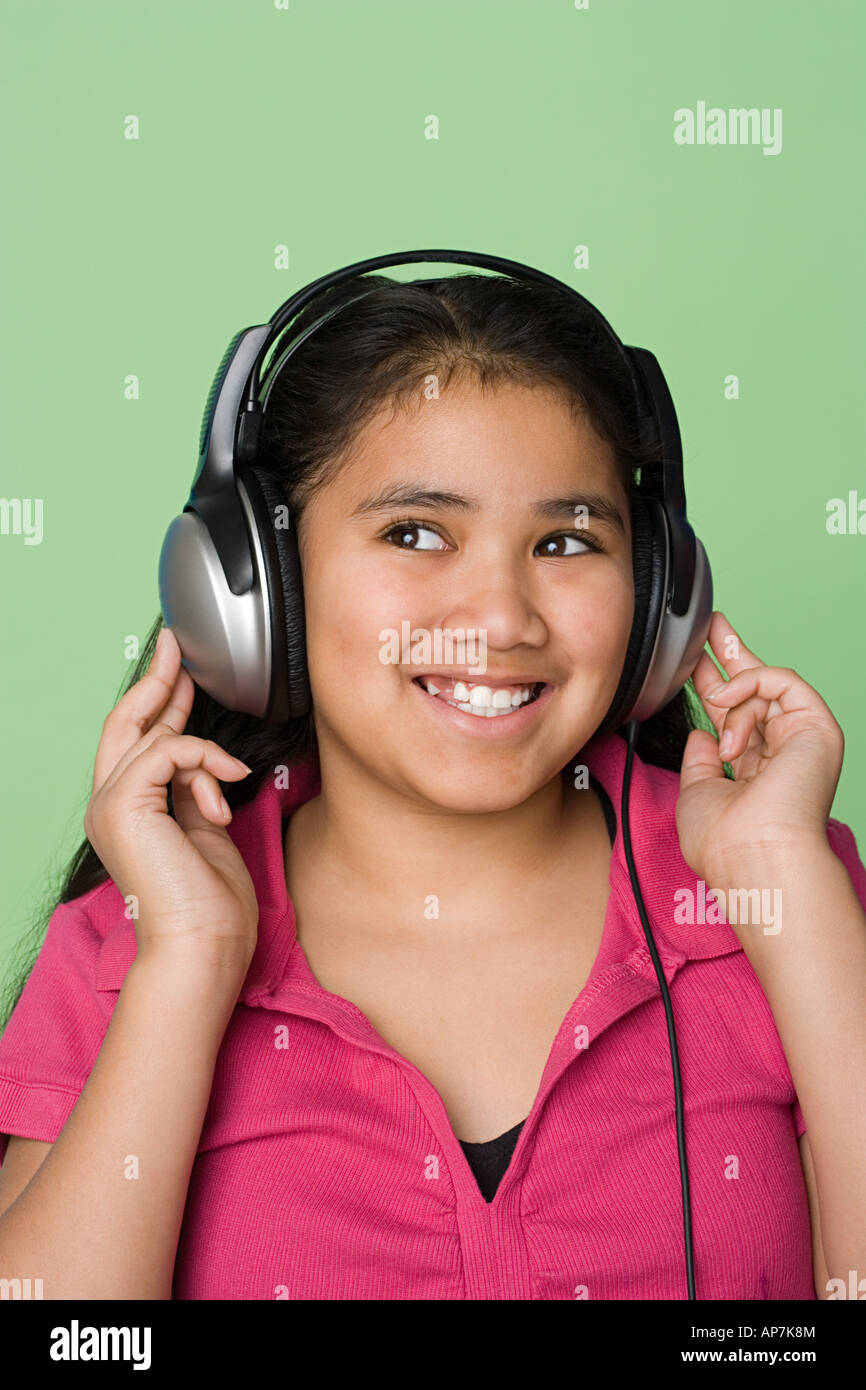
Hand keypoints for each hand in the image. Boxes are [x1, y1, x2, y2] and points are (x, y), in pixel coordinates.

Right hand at [84, 628, 260, 966]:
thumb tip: (207, 763)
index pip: (138, 741)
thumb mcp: (206, 831)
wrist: (202, 946)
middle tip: (180, 646)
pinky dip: (206, 762)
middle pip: (126, 722)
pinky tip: (227, 787)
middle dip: (158, 680)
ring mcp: (111, 804)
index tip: (181, 670)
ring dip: (204, 750)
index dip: (159, 701)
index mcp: (129, 812)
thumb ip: (196, 792)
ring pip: (153, 735)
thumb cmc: (211, 906)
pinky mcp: (123, 805)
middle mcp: (110, 804)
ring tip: (230, 780)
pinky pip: (168, 750)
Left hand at [676, 610, 844, 883]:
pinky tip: (725, 702)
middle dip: (730, 653)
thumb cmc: (725, 840)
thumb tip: (703, 732)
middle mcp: (782, 750)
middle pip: (756, 688)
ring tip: (714, 713)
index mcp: (755, 768)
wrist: (754, 857)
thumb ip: (700, 758)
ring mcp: (801, 737)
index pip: (735, 715)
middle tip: (710, 624)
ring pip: (763, 684)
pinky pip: (780, 680)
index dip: (715, 683)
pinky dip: (748, 685)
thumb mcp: (698, 790)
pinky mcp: (816, 725)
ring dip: (729, 694)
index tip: (695, 660)